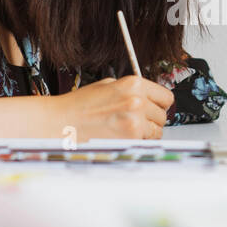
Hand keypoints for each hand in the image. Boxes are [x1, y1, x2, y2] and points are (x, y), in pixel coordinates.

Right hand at [48, 75, 173, 139]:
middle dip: (151, 119)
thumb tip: (149, 97)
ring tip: (126, 129)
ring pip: (157, 131)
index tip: (155, 108)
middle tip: (135, 120)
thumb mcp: (108, 86)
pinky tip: (121, 136)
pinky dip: (137, 142)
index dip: (159, 104)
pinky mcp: (130, 139)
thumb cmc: (79, 106)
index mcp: (133, 84)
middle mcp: (137, 101)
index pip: (166, 97)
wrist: (61, 122)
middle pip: (163, 115)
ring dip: (146, 132)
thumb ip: (132, 90)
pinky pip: (145, 143)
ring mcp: (135, 121)